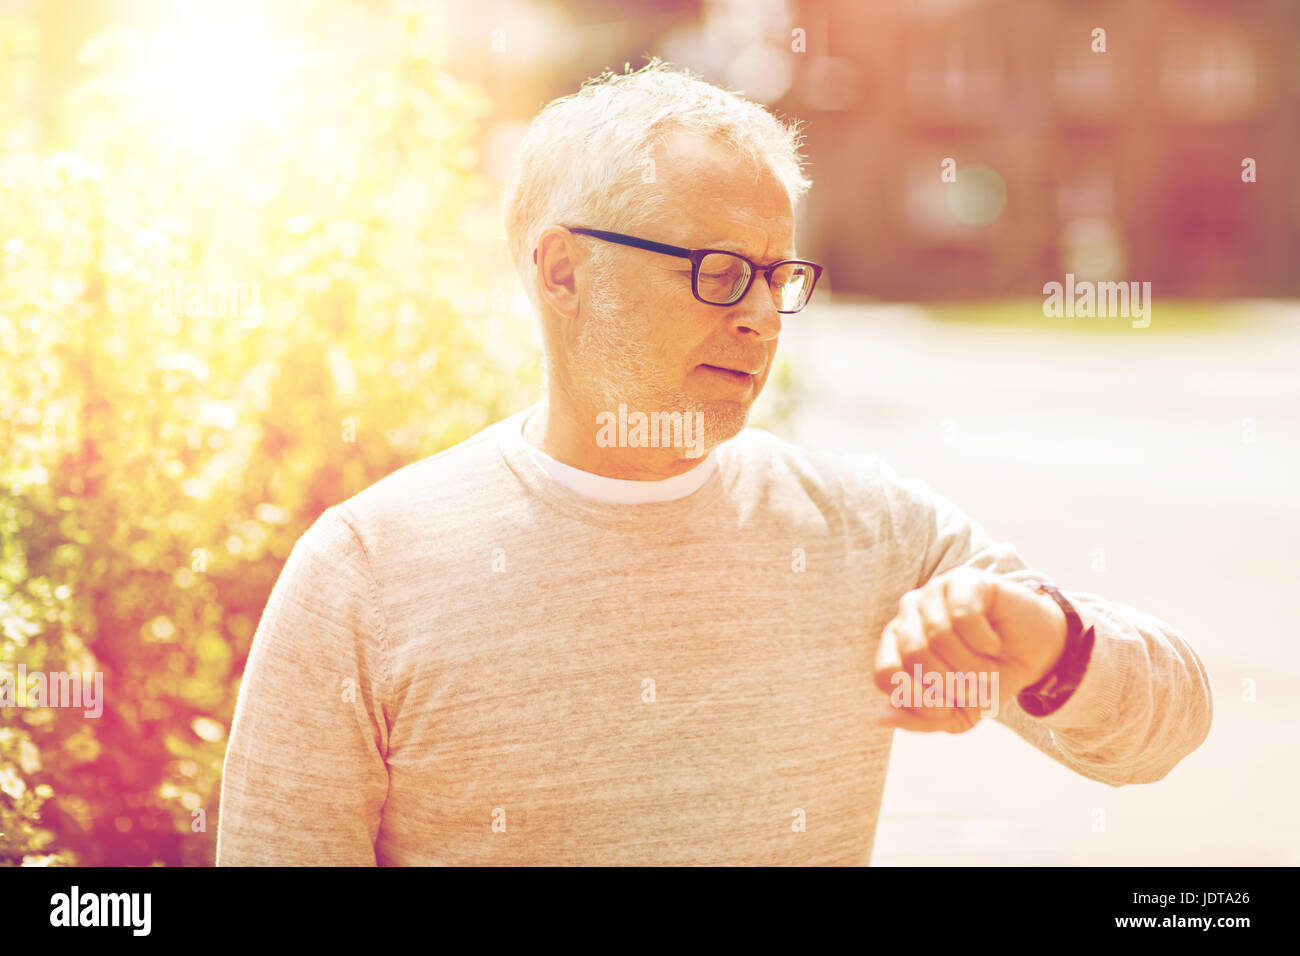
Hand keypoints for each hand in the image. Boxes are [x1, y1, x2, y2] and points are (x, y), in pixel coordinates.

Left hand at [872, 567, 1067, 732]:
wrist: (1036, 656)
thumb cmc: (989, 679)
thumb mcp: (956, 713)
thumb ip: (918, 718)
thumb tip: (880, 716)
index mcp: (897, 645)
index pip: (886, 673)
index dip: (917, 698)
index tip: (947, 707)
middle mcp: (909, 615)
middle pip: (914, 655)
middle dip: (951, 683)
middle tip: (976, 686)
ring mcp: (933, 594)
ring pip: (939, 635)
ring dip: (972, 665)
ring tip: (988, 666)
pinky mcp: (963, 580)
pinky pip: (963, 616)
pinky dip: (984, 641)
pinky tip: (994, 644)